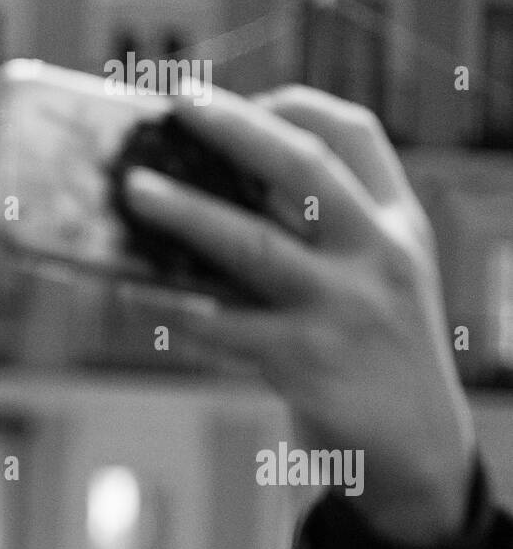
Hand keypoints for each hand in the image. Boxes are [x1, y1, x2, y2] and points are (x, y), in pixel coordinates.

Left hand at [119, 85, 474, 545]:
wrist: (418, 450)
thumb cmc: (377, 358)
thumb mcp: (378, 284)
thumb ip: (324, 241)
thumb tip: (215, 204)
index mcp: (400, 225)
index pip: (358, 136)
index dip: (297, 106)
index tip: (242, 98)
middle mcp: (379, 256)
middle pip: (305, 168)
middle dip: (238, 128)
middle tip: (180, 102)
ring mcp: (344, 309)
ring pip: (253, 245)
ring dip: (187, 214)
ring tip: (135, 191)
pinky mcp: (306, 363)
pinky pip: (222, 328)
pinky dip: (172, 310)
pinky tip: (131, 295)